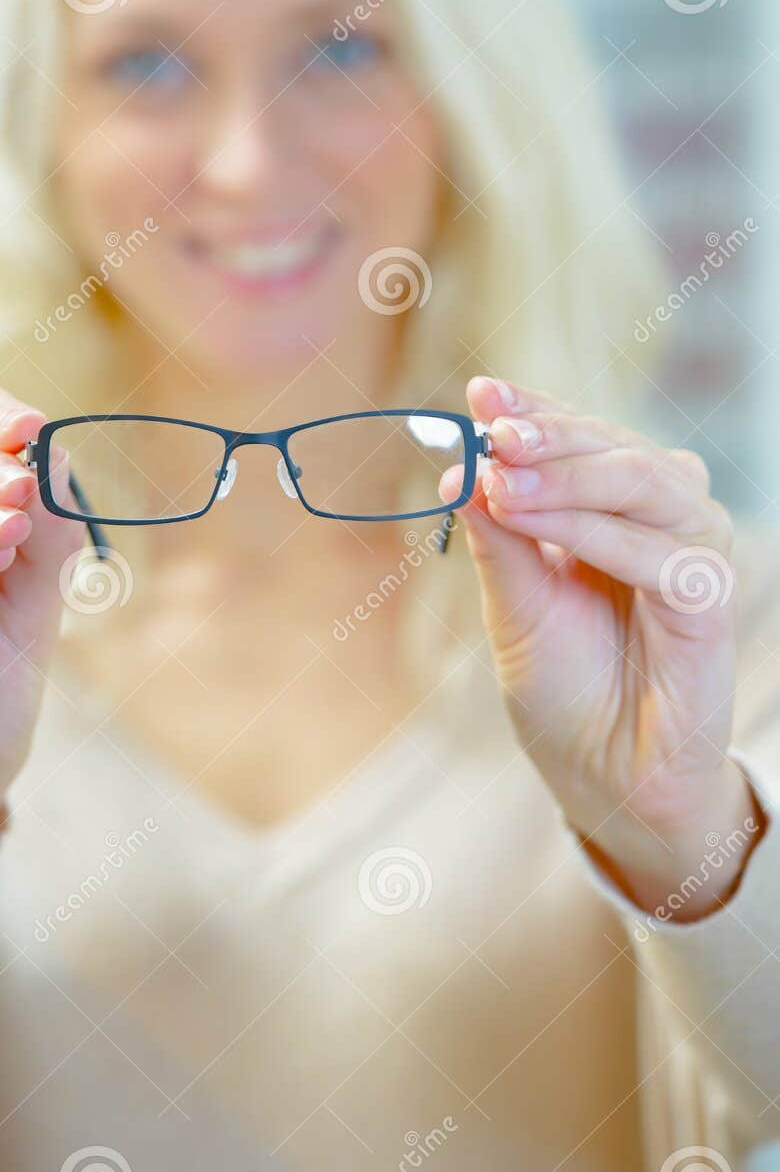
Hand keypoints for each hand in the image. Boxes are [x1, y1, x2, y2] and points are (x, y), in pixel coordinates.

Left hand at [438, 376, 762, 918]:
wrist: (604, 778)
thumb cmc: (566, 690)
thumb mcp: (515, 606)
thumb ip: (499, 538)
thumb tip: (461, 466)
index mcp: (613, 507)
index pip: (580, 436)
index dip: (533, 410)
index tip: (479, 393)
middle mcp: (662, 518)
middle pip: (614, 447)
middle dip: (547, 435)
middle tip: (489, 433)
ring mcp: (693, 554)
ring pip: (640, 483)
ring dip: (565, 476)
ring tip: (499, 477)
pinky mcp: (711, 600)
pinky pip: (656, 552)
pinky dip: (590, 531)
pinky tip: (532, 521)